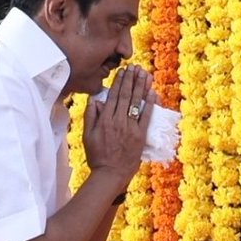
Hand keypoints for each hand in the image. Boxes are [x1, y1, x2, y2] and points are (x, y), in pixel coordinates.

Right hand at [82, 65, 158, 191]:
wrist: (110, 174)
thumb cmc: (97, 156)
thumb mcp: (87, 136)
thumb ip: (90, 117)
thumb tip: (95, 100)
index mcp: (105, 120)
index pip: (113, 96)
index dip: (119, 82)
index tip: (123, 70)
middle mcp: (118, 122)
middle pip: (126, 96)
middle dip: (131, 79)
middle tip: (135, 67)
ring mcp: (130, 128)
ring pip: (136, 103)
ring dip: (141, 86)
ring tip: (144, 73)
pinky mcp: (140, 136)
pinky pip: (146, 116)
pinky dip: (150, 104)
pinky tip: (152, 92)